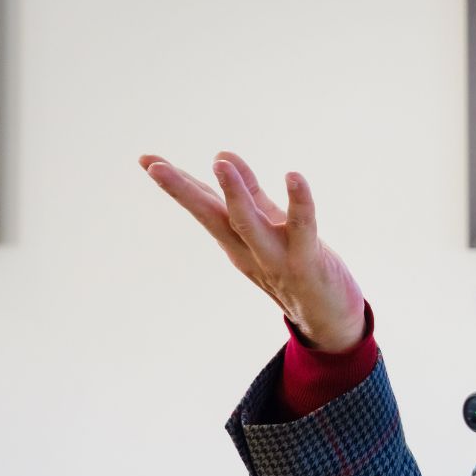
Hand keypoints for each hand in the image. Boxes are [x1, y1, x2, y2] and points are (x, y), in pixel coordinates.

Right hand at [140, 152, 366, 351]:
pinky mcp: (307, 262)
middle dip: (182, 191)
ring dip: (234, 194)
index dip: (177, 184)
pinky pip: (303, 228)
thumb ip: (250, 192)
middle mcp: (248, 251)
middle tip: (154, 166)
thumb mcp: (270, 226)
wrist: (329, 321)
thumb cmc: (298, 267)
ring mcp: (275, 259)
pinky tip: (293, 176)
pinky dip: (299, 202)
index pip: (203, 207)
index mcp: (236, 241)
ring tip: (219, 163)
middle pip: (211, 217)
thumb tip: (222, 154)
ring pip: (249, 224)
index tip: (146, 160)